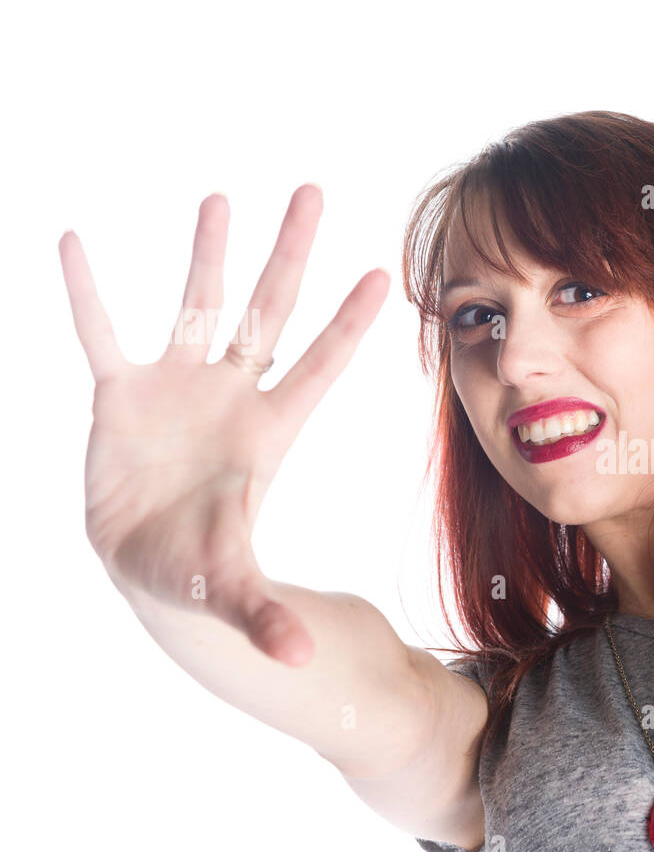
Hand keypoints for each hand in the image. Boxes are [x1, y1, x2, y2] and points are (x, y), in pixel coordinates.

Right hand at [61, 184, 389, 663]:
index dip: (348, 325)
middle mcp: (230, 395)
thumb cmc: (200, 569)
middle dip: (289, 256)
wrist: (147, 562)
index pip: (318, 367)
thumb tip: (298, 661)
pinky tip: (72, 242)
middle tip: (312, 190)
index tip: (384, 277)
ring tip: (221, 198)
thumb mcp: (231, 589)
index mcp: (269, 433)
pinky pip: (102, 334)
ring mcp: (177, 388)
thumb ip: (263, 614)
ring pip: (195, 305)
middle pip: (267, 312)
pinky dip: (87, 294)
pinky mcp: (120, 396)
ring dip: (207, 254)